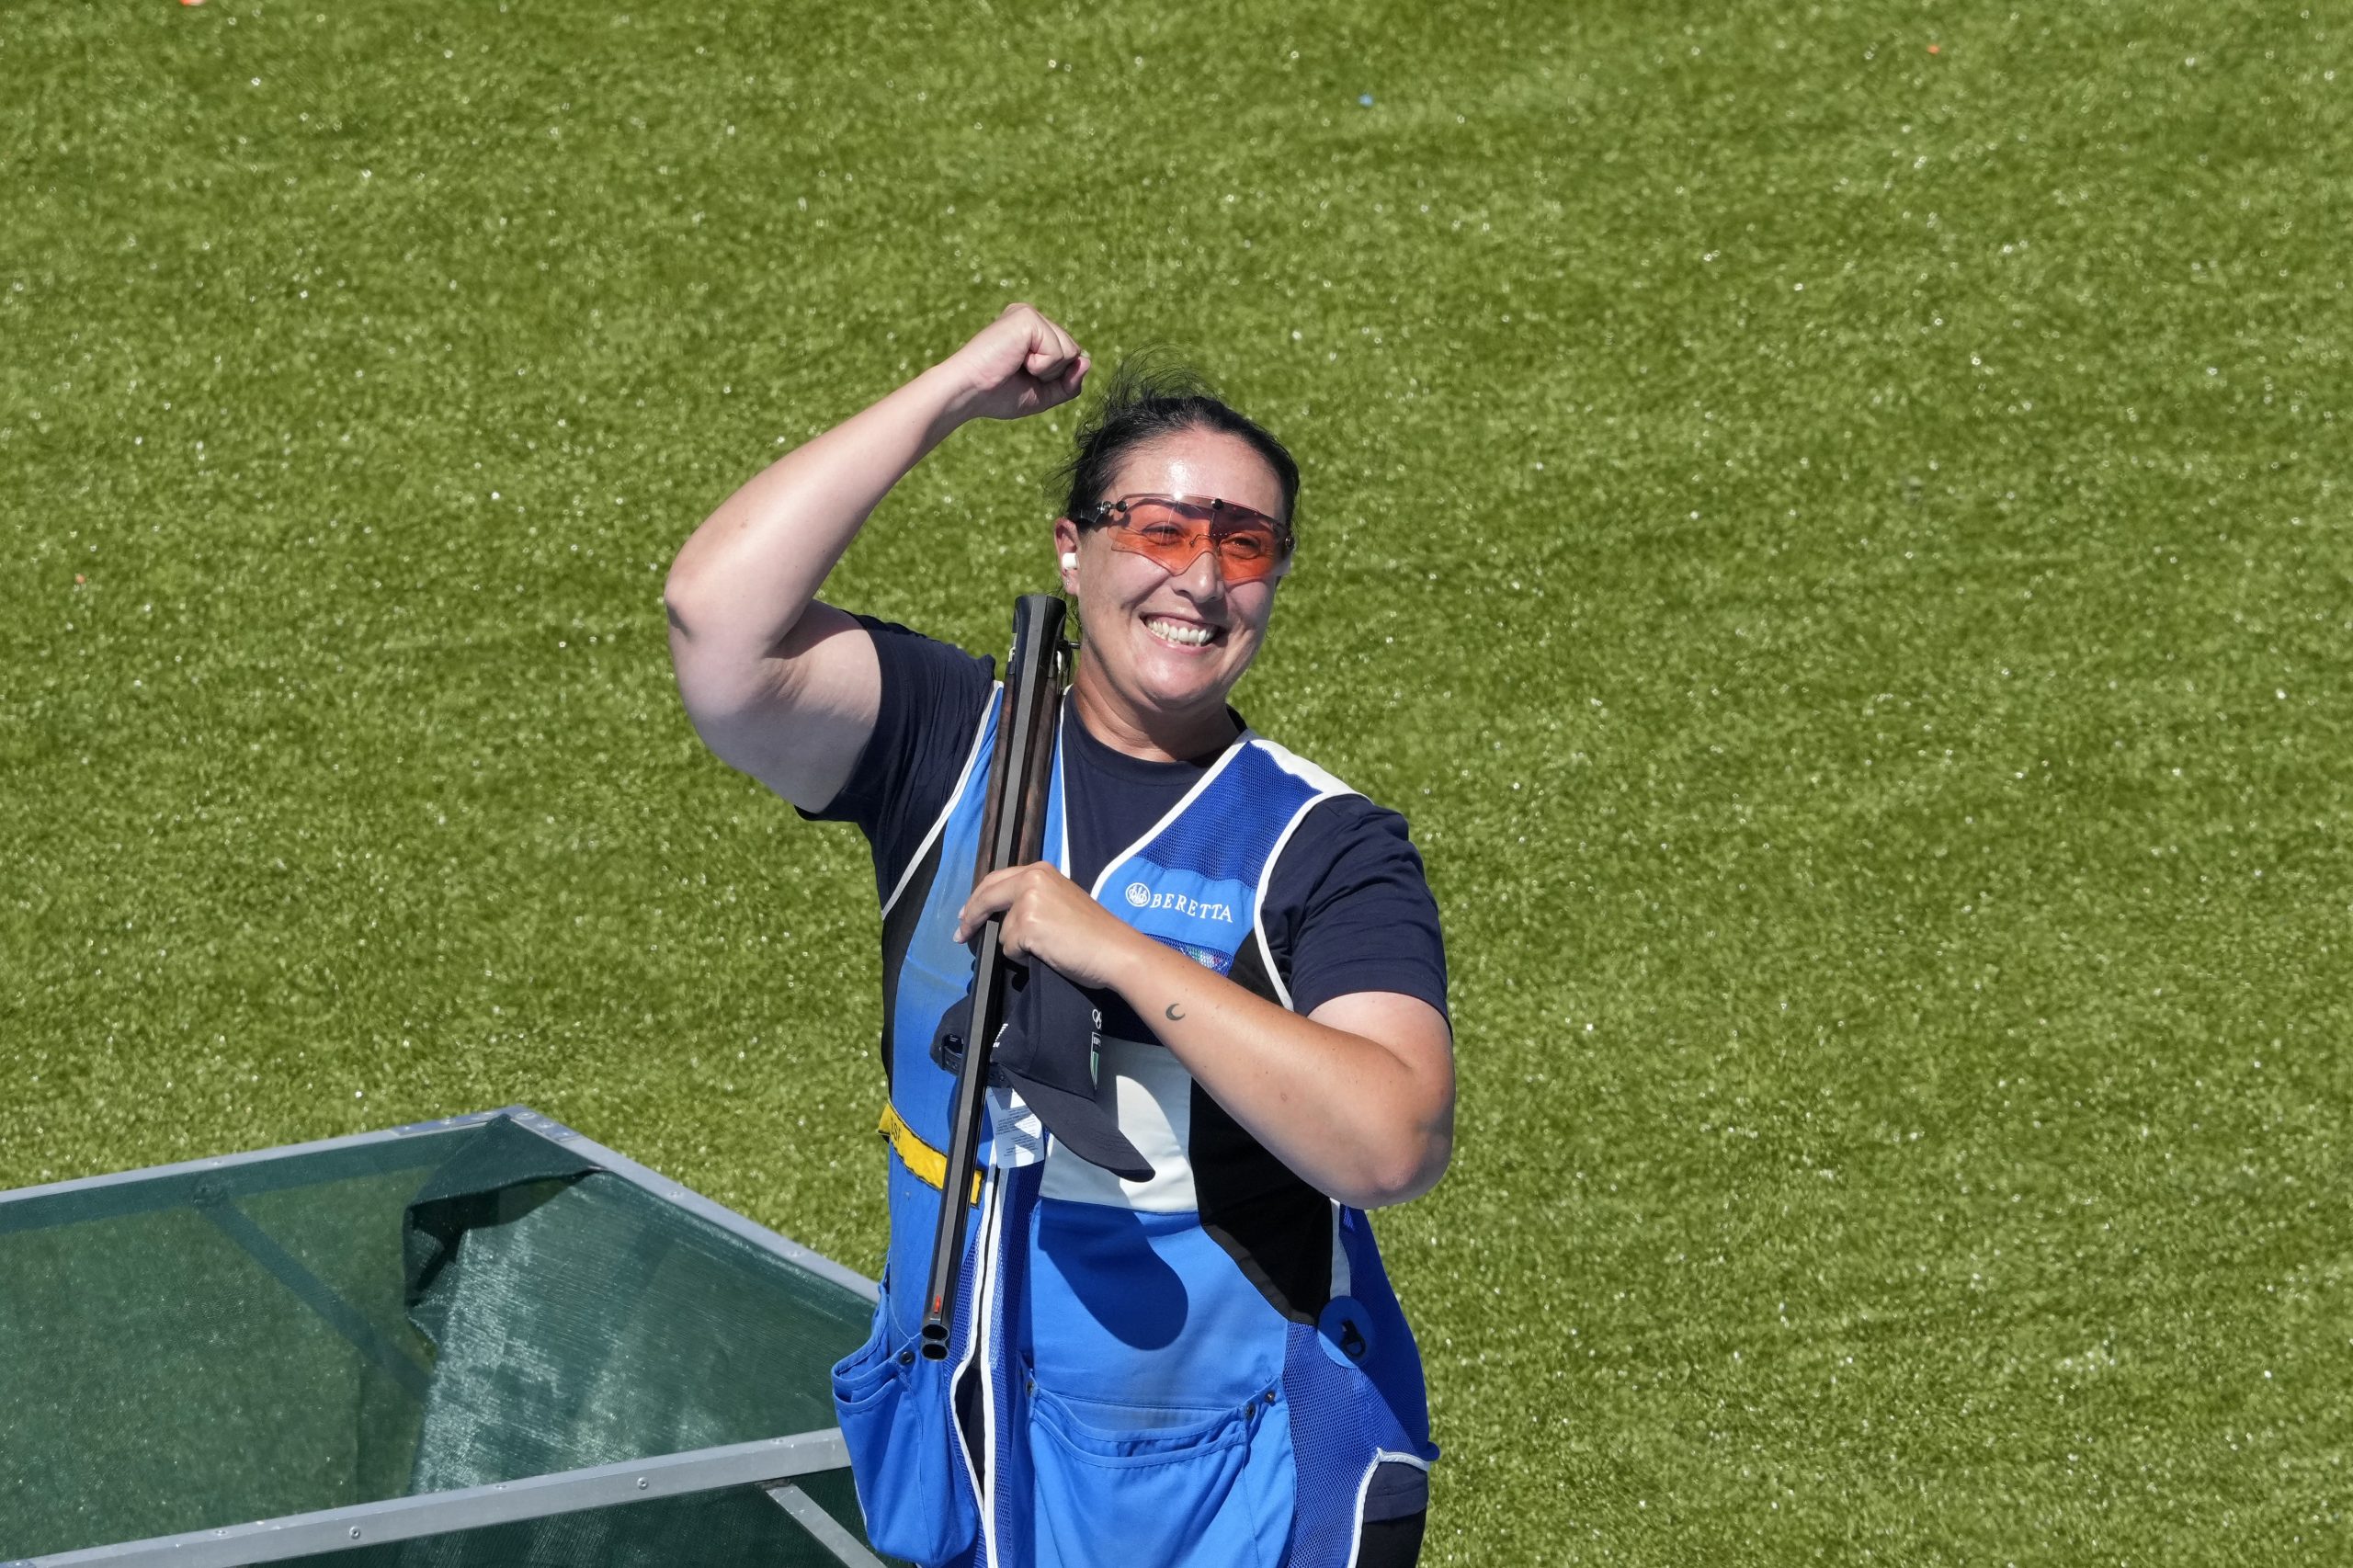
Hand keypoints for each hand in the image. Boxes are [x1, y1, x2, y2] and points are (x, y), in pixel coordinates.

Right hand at [940, 303, 1089, 422]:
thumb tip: (1087, 361)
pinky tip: (1017, 360)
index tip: (1023, 378)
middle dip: (1053, 374)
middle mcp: (1031, 318)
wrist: (969, 392)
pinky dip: (1042, 365)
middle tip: (1019, 373)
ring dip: (1047, 370)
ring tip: (1017, 366)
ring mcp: (1029, 315)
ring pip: (1070, 351)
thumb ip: (1069, 382)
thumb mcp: (1043, 394)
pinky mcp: (1027, 317)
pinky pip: (1059, 350)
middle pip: (1073, 351)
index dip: (1055, 377)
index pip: (1069, 355)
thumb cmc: (997, 395)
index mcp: (1032, 333)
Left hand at [952, 862, 1144, 990]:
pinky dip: (1023, 957)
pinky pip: (1010, 949)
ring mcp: (1027, 901)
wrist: (1114, 950)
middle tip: (961, 935)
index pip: (996, 880)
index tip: (966, 914)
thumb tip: (1004, 916)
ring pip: (1002, 930)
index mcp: (1040, 870)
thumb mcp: (1060, 901)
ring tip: (1046, 949)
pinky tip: (1047, 954)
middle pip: (985, 897)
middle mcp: (1031, 878)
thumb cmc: (1094, 932)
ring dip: (1015, 945)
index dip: (977, 898)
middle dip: (970, 917)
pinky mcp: (1026, 925)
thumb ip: (1032, 899)